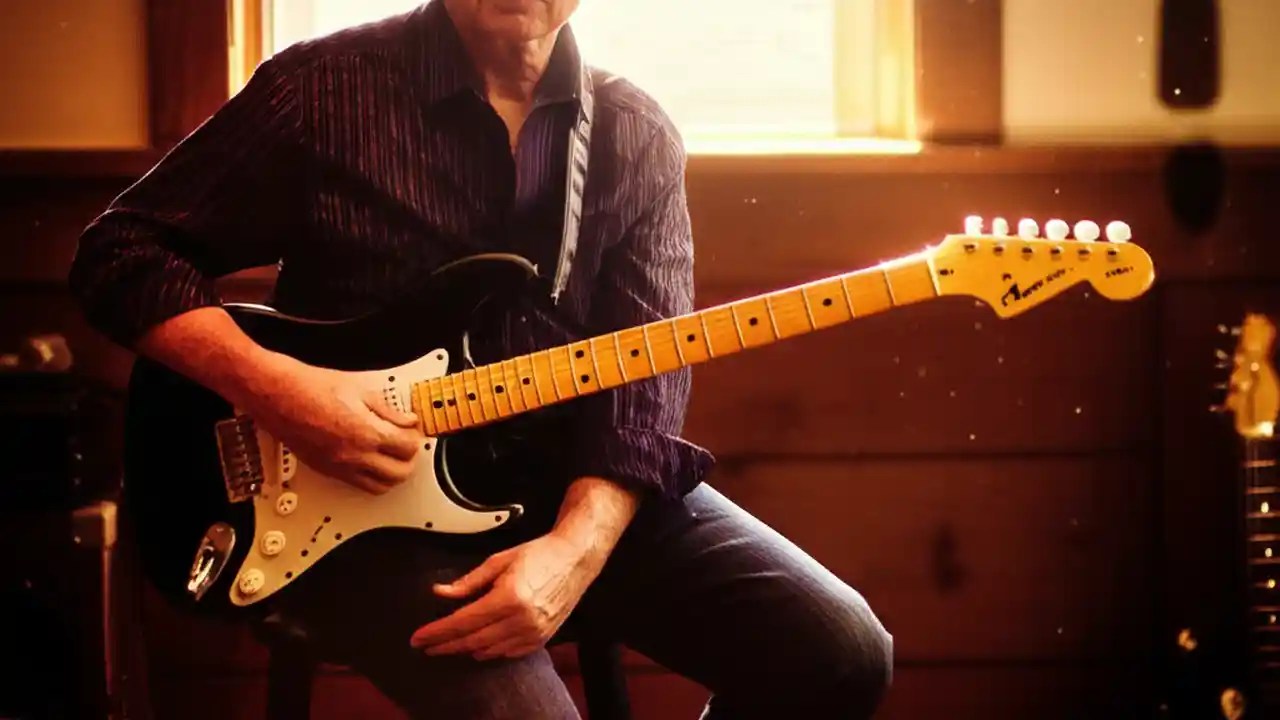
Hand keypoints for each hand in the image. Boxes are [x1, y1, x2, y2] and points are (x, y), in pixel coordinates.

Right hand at [241, 356, 423, 493]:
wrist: (279, 396)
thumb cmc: (311, 388)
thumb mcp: (359, 389)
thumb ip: (389, 409)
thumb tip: (407, 420)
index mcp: (366, 433)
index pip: (408, 448)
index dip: (415, 438)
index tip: (413, 429)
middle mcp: (354, 456)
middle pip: (398, 474)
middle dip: (408, 460)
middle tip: (406, 443)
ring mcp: (339, 467)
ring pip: (379, 487)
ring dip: (391, 474)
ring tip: (391, 454)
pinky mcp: (326, 471)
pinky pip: (357, 484)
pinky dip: (370, 476)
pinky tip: (369, 459)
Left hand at [409, 533, 603, 659]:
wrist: (575, 558)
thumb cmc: (540, 554)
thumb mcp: (499, 561)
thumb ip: (469, 581)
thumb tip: (440, 592)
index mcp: (508, 597)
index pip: (463, 622)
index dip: (438, 631)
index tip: (419, 637)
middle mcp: (521, 619)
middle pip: (473, 640)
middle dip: (446, 645)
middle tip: (426, 646)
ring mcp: (534, 631)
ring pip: (490, 650)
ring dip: (466, 649)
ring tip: (449, 645)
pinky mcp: (542, 637)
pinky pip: (509, 653)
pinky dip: (491, 651)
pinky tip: (479, 646)